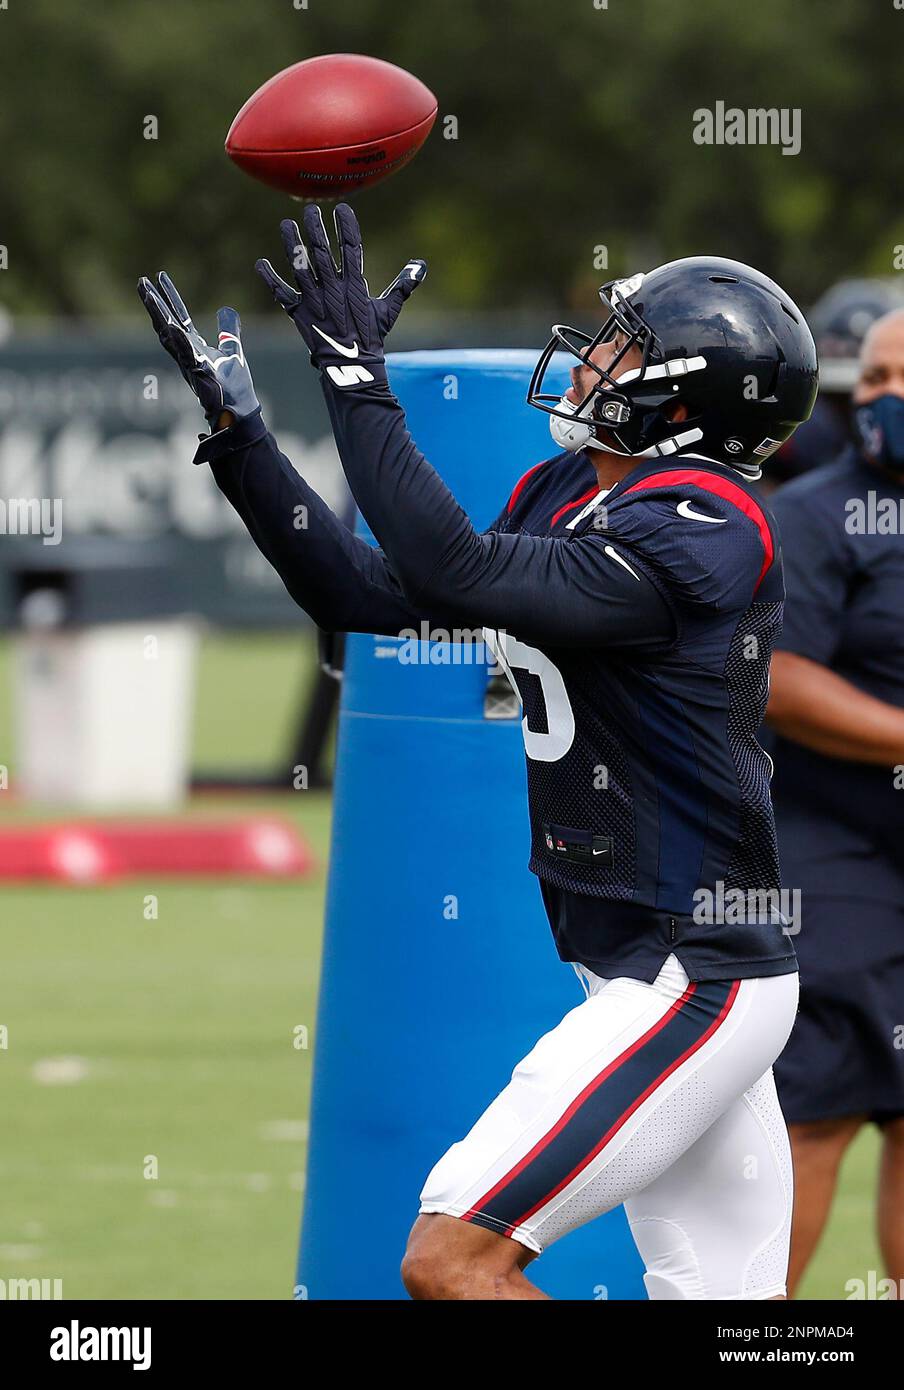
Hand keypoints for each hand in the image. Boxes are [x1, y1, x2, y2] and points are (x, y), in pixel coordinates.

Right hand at [137, 272, 259, 428]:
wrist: (238, 412)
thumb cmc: (233, 387)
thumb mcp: (232, 351)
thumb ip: (228, 330)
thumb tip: (227, 309)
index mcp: (193, 346)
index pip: (178, 316)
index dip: (169, 297)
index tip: (158, 276)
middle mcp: (187, 354)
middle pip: (165, 324)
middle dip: (153, 303)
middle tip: (141, 281)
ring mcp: (191, 364)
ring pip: (170, 338)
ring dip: (159, 317)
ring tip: (149, 296)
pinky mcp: (200, 376)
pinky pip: (188, 358)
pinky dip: (180, 343)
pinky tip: (172, 327)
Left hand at [256, 203, 425, 388]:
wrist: (352, 367)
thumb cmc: (371, 338)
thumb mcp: (389, 310)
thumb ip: (403, 285)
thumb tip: (421, 266)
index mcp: (355, 286)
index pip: (351, 249)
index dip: (347, 227)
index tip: (342, 208)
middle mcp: (333, 290)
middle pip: (322, 253)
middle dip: (316, 229)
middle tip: (310, 209)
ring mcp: (314, 301)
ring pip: (300, 268)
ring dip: (292, 245)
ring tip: (286, 224)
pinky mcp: (299, 314)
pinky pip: (282, 294)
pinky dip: (271, 279)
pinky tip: (261, 263)